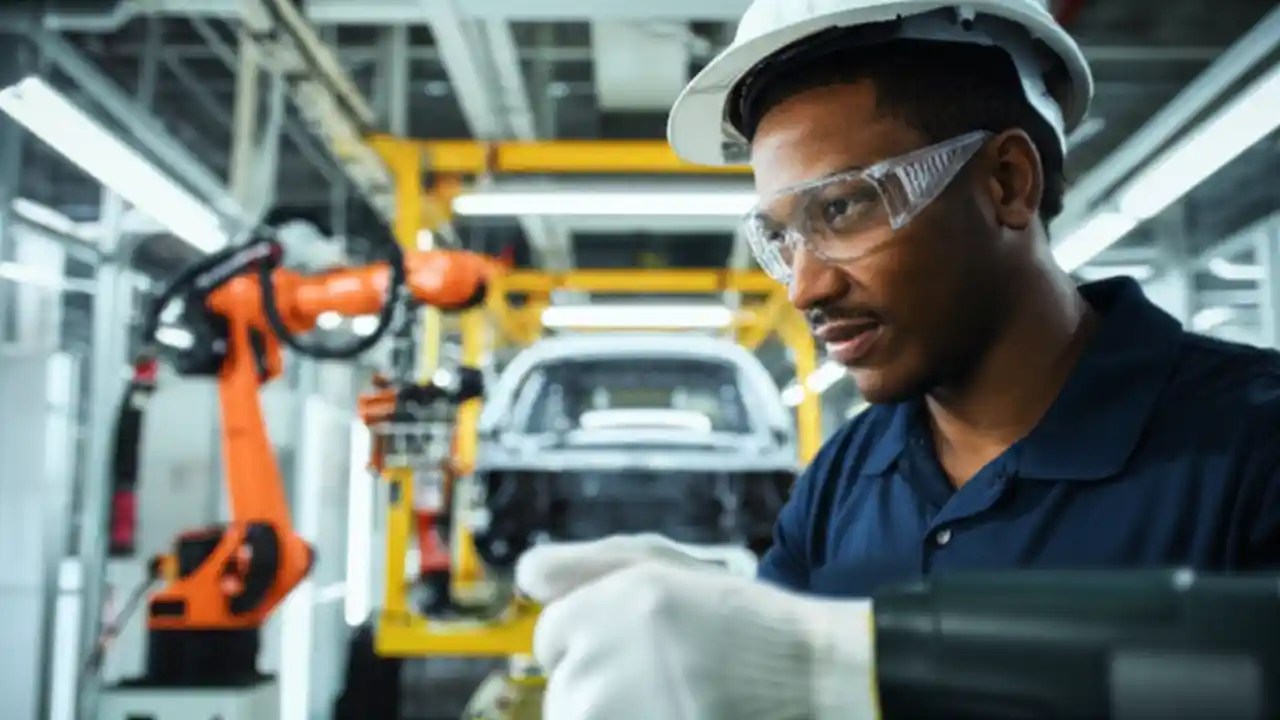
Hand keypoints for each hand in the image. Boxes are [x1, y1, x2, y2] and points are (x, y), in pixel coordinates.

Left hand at [517, 534, 878, 719]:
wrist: (811, 677)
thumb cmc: (741, 623)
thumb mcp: (663, 566)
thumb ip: (584, 563)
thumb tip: (526, 577)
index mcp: (609, 606)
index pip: (550, 637)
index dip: (591, 639)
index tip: (637, 643)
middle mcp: (605, 661)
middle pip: (562, 690)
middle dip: (601, 683)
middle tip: (666, 674)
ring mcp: (617, 714)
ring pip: (578, 718)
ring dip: (615, 711)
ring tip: (674, 699)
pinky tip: (679, 708)